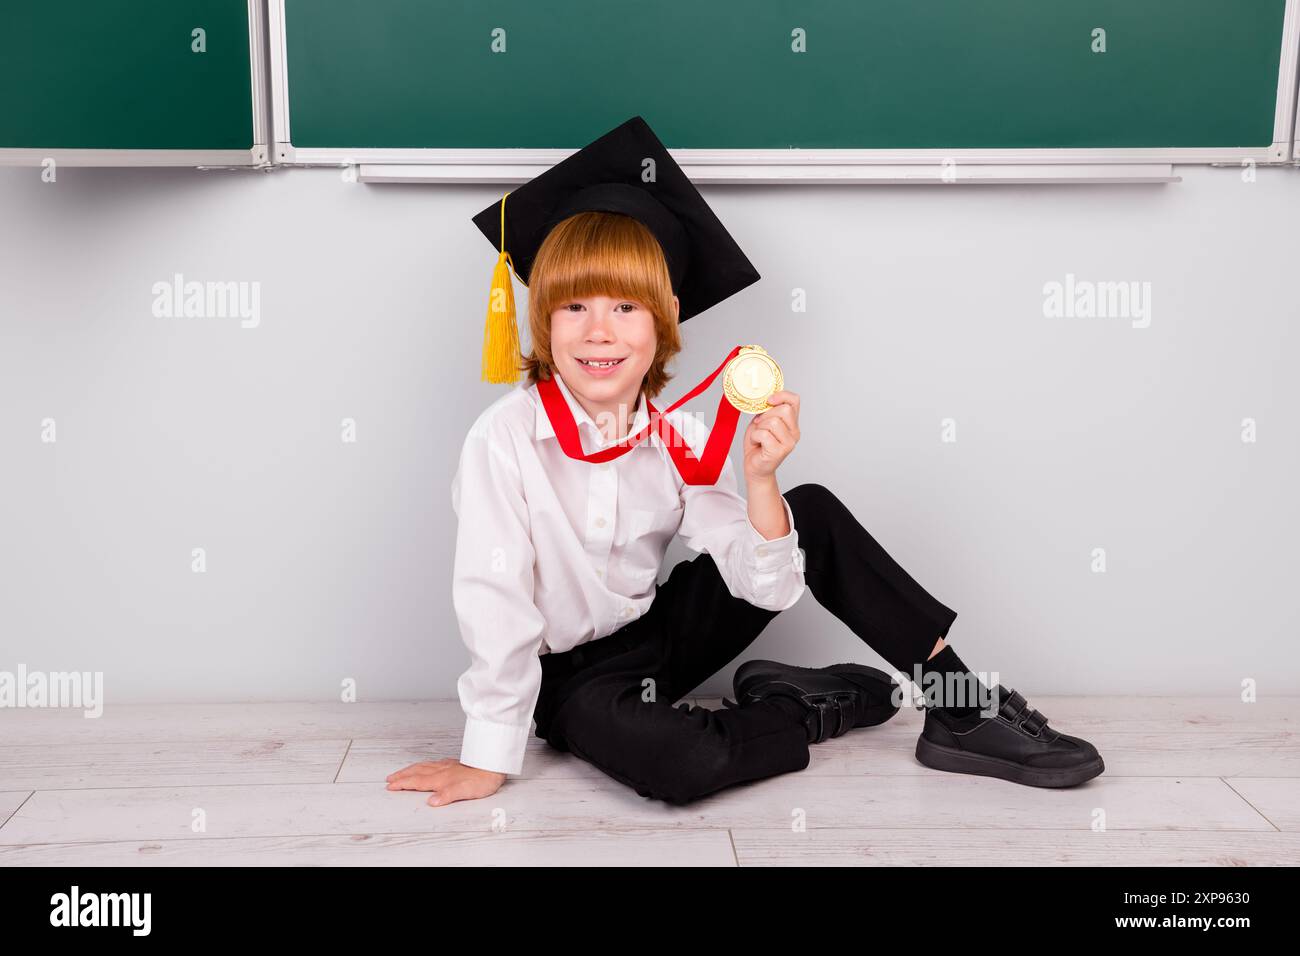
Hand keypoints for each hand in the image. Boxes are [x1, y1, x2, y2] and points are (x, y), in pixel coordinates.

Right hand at [385, 758, 506, 806]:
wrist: (494, 766)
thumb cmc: (481, 780)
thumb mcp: (464, 791)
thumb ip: (446, 796)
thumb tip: (431, 802)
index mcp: (441, 779)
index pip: (416, 781)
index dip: (402, 784)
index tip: (390, 786)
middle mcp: (441, 771)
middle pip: (416, 772)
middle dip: (402, 775)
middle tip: (390, 778)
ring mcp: (447, 766)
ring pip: (424, 766)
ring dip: (410, 769)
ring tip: (402, 772)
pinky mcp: (454, 764)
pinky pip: (433, 763)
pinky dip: (424, 765)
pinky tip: (427, 766)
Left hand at [743, 389, 799, 481]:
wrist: (754, 467)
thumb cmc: (757, 444)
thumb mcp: (762, 421)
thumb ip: (767, 410)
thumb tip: (766, 398)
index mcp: (792, 423)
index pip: (795, 401)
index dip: (782, 395)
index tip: (768, 400)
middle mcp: (795, 432)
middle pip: (784, 410)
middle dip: (766, 414)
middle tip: (759, 425)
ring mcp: (789, 443)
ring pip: (773, 422)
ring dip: (759, 428)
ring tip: (758, 436)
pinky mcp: (779, 451)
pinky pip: (764, 434)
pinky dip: (754, 437)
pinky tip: (756, 443)